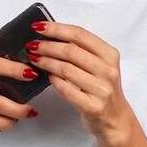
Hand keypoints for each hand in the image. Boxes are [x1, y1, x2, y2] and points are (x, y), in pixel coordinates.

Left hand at [23, 21, 132, 144]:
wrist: (115, 119)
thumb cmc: (102, 89)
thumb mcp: (100, 66)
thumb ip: (82, 51)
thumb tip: (52, 35)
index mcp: (110, 55)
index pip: (81, 35)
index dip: (57, 29)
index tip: (39, 27)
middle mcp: (108, 71)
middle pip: (71, 51)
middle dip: (47, 45)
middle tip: (32, 45)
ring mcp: (102, 89)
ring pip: (66, 69)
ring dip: (46, 62)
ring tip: (34, 58)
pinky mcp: (93, 106)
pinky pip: (66, 90)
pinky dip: (53, 81)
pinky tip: (46, 76)